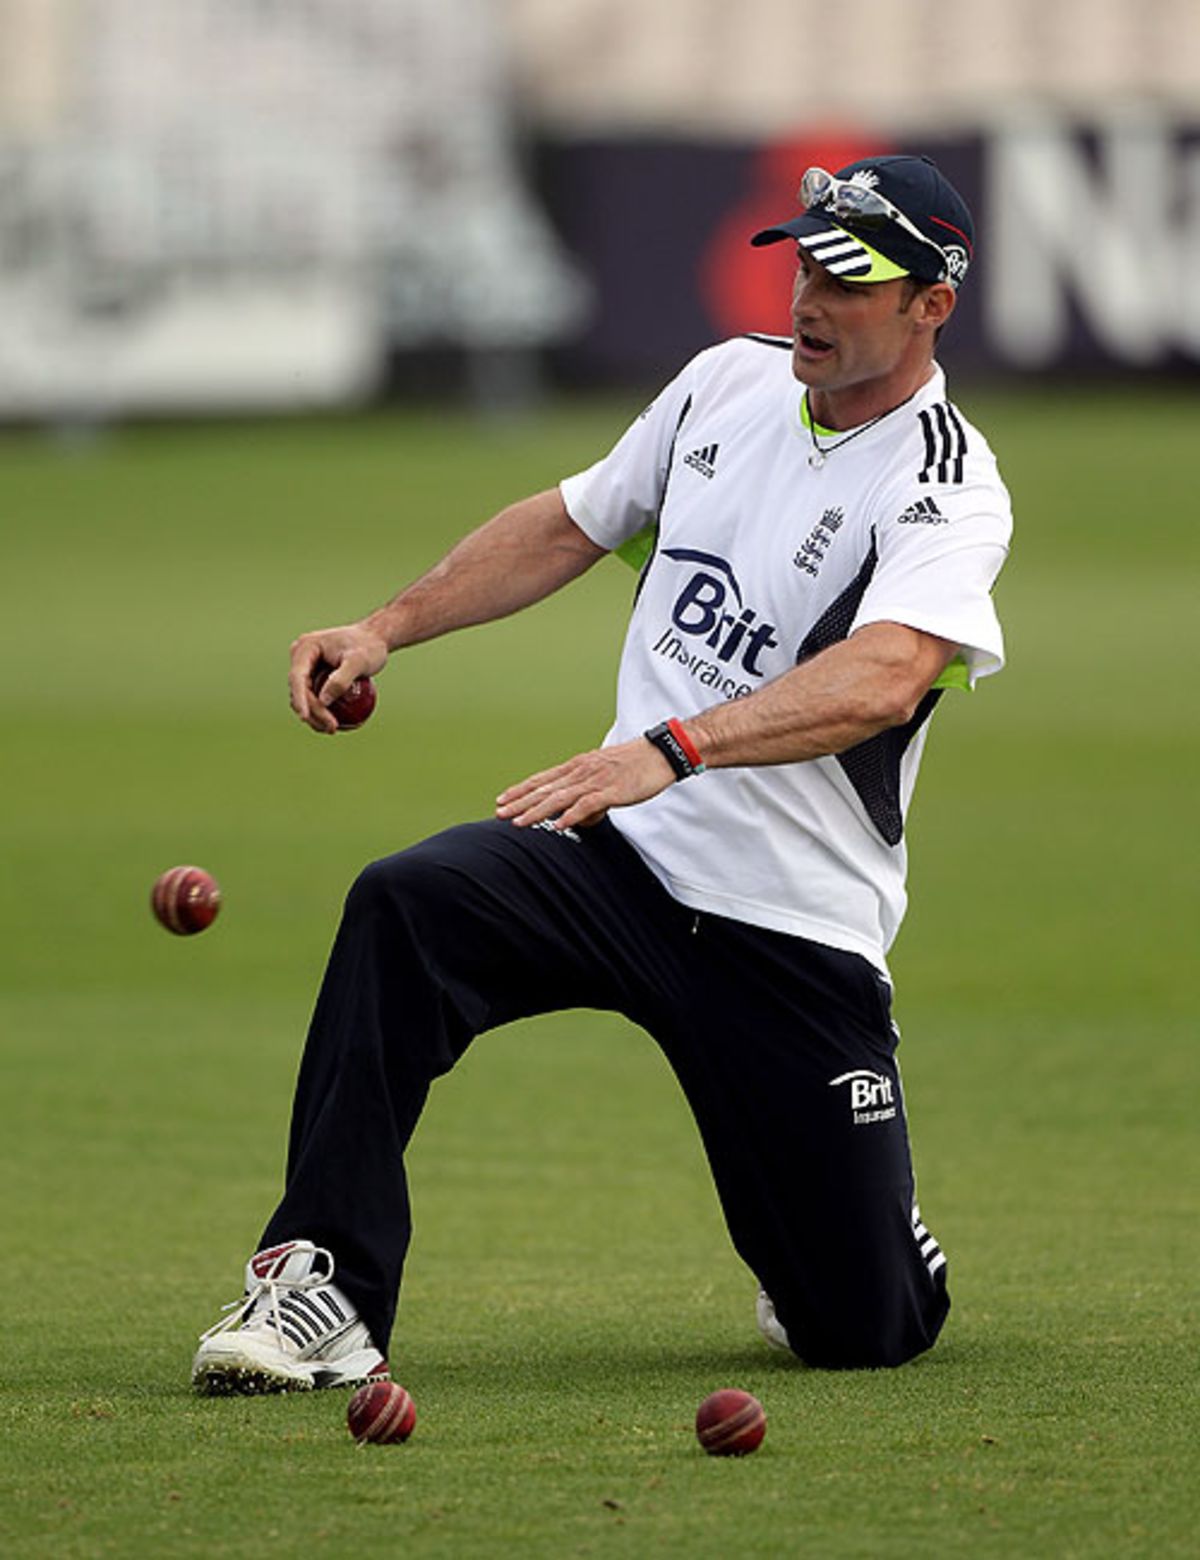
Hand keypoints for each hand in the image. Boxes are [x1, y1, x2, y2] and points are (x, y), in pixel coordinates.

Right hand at [289, 624, 388, 733]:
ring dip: (314, 716)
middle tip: (332, 727)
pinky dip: (321, 711)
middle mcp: (300, 657)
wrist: (374, 640)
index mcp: (305, 648)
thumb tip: (323, 701)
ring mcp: (306, 667)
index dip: (299, 699)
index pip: (297, 677)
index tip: (305, 717)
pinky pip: (314, 697)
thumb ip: (342, 679)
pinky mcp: (314, 677)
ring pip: (304, 697)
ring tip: (333, 729)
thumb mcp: (360, 661)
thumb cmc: (369, 647)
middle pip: (300, 690)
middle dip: (312, 712)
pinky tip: (335, 725)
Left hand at [496, 737, 677, 829]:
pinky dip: (571, 815)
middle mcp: (581, 772)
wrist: (661, 754)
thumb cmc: (634, 766)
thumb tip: (576, 818)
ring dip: (537, 810)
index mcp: (578, 767)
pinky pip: (587, 804)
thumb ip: (587, 796)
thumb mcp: (604, 777)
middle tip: (499, 813)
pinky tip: (558, 825)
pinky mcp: (612, 790)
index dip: (521, 790)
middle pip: (545, 789)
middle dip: (520, 802)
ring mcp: (596, 781)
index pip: (542, 779)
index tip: (501, 799)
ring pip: (560, 797)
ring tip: (519, 822)